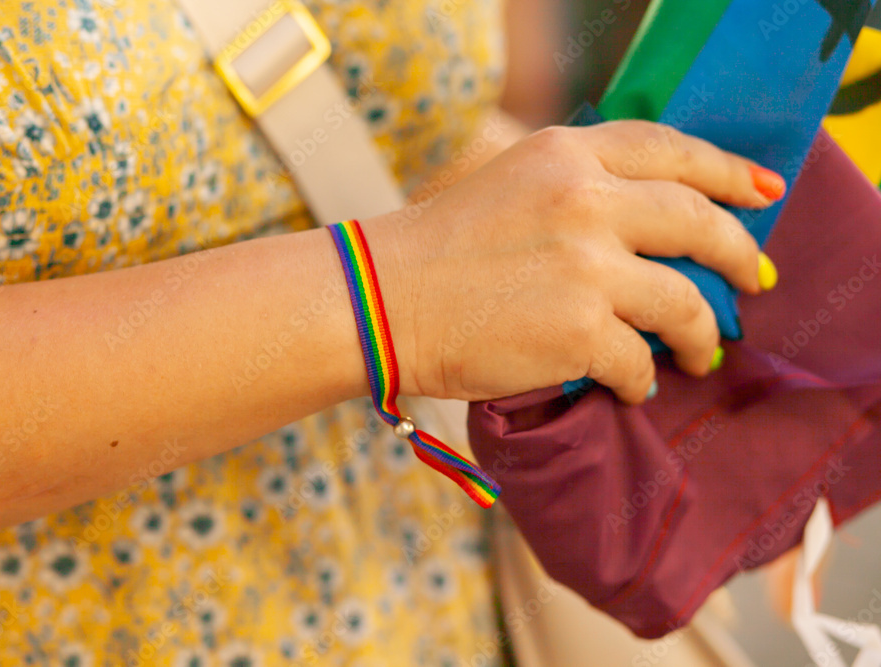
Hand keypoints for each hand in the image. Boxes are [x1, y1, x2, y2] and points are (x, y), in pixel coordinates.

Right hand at [364, 121, 783, 403]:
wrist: (381, 300)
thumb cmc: (437, 249)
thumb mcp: (511, 184)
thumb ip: (579, 185)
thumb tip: (649, 221)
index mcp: (567, 155)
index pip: (672, 150)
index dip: (727, 172)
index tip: (764, 193)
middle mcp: (586, 201)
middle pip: (699, 222)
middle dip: (740, 256)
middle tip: (755, 281)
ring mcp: (587, 267)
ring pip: (684, 302)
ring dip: (700, 333)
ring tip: (699, 351)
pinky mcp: (579, 333)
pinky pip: (639, 361)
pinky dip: (642, 378)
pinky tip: (633, 385)